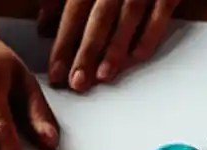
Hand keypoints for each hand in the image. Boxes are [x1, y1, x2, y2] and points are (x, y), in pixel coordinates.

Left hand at [38, 0, 179, 90]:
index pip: (73, 11)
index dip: (63, 43)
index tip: (56, 73)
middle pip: (99, 17)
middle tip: (77, 82)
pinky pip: (162, 9)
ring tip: (103, 75)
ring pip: (128, 14)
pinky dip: (150, 32)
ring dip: (115, 47)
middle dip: (86, 51)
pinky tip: (138, 56)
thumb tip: (44, 26)